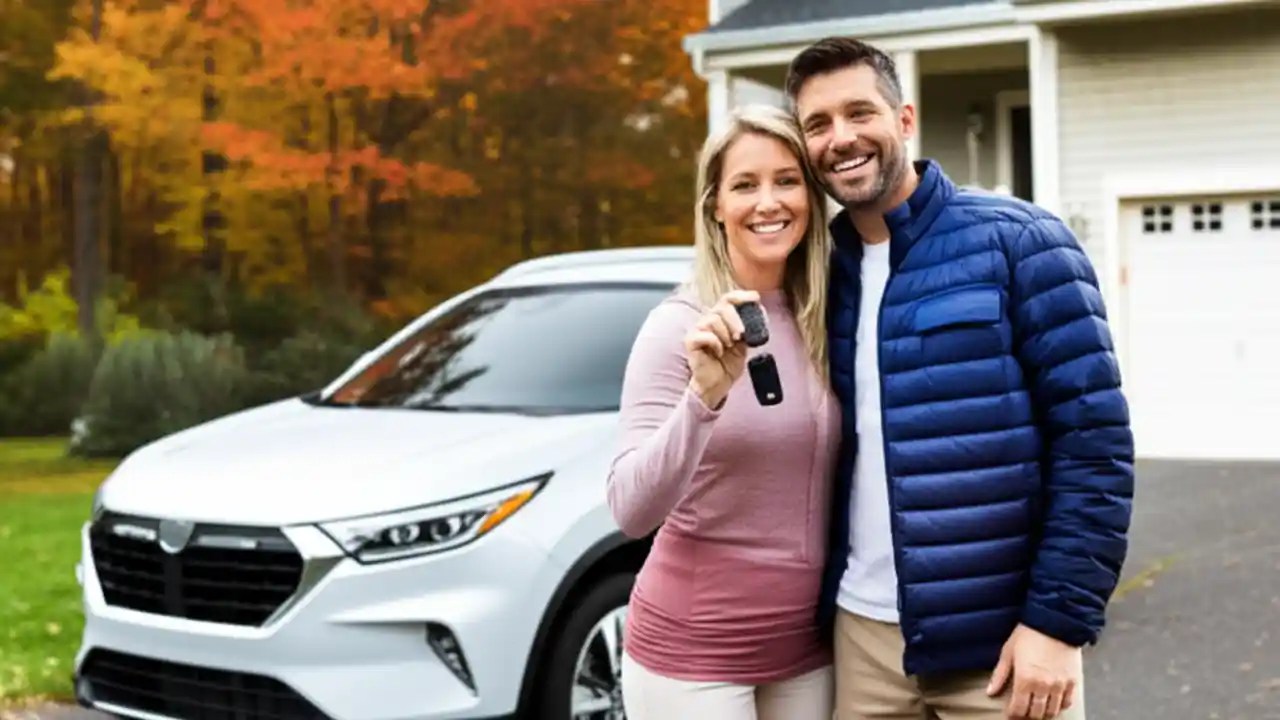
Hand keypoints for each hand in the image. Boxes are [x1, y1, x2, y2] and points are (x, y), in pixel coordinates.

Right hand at [684, 290, 759, 408]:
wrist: (717, 385)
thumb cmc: (728, 365)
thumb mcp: (744, 344)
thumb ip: (748, 328)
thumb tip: (758, 313)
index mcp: (722, 319)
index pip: (729, 299)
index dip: (741, 296)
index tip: (755, 298)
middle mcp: (708, 321)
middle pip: (722, 307)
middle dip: (735, 320)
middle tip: (741, 335)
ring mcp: (698, 330)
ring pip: (712, 320)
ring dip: (725, 334)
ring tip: (728, 347)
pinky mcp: (691, 341)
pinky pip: (704, 334)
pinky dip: (715, 342)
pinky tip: (718, 352)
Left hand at [987, 623, 1081, 718]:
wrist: (1055, 620)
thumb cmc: (1028, 633)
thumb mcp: (1008, 652)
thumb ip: (1000, 675)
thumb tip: (990, 692)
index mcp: (1025, 680)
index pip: (1018, 709)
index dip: (1013, 714)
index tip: (1010, 713)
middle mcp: (1043, 686)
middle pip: (1035, 714)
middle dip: (1027, 715)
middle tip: (1023, 711)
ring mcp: (1060, 685)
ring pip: (1052, 712)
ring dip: (1043, 713)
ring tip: (1037, 708)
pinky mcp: (1073, 681)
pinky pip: (1067, 702)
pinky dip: (1060, 706)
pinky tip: (1053, 701)